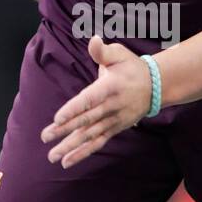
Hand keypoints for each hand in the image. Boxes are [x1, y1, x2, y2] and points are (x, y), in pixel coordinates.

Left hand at [41, 35, 154, 167]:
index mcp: (109, 87)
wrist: (156, 86)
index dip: (73, 109)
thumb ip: (103, 51)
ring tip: (53, 155)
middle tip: (45, 137)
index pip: (89, 99)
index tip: (58, 118)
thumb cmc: (131, 67)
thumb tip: (94, 40)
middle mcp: (111, 107)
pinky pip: (97, 143)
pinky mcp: (114, 129)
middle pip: (85, 120)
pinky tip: (67, 162)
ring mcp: (112, 120)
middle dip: (65, 130)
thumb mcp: (119, 54)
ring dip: (71, 146)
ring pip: (90, 135)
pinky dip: (83, 153)